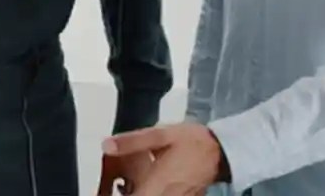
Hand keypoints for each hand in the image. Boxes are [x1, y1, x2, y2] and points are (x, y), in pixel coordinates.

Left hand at [102, 122, 226, 195]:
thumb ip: (132, 141)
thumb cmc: (192, 141)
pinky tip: (146, 187)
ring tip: (128, 186)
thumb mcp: (160, 134)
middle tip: (110, 189)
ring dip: (136, 194)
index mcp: (158, 182)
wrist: (220, 150)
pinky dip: (149, 194)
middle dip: (126, 195)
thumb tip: (107, 145)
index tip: (104, 193)